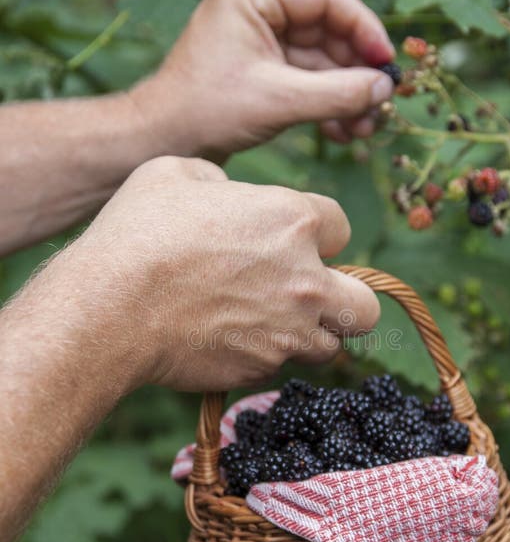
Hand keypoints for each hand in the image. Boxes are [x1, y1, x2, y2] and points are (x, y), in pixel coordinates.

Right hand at [81, 156, 379, 391]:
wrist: (111, 308)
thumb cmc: (140, 233)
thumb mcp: (176, 174)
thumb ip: (221, 182)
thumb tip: (228, 195)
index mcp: (294, 220)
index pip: (341, 228)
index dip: (317, 234)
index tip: (291, 241)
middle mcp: (306, 280)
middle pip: (365, 303)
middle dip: (346, 299)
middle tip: (309, 295)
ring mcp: (288, 331)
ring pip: (331, 344)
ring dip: (309, 334)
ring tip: (269, 323)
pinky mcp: (262, 368)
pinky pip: (281, 366)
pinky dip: (266, 356)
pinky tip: (231, 342)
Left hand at [130, 0, 395, 162]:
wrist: (162, 143)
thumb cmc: (206, 111)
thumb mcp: (279, 100)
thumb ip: (337, 92)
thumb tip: (385, 89)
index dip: (365, 30)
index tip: (388, 64)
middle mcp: (258, 10)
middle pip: (329, 33)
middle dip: (356, 73)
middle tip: (382, 105)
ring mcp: (261, 42)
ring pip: (322, 62)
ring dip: (346, 95)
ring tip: (366, 128)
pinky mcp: (262, 72)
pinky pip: (307, 82)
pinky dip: (327, 105)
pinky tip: (344, 133)